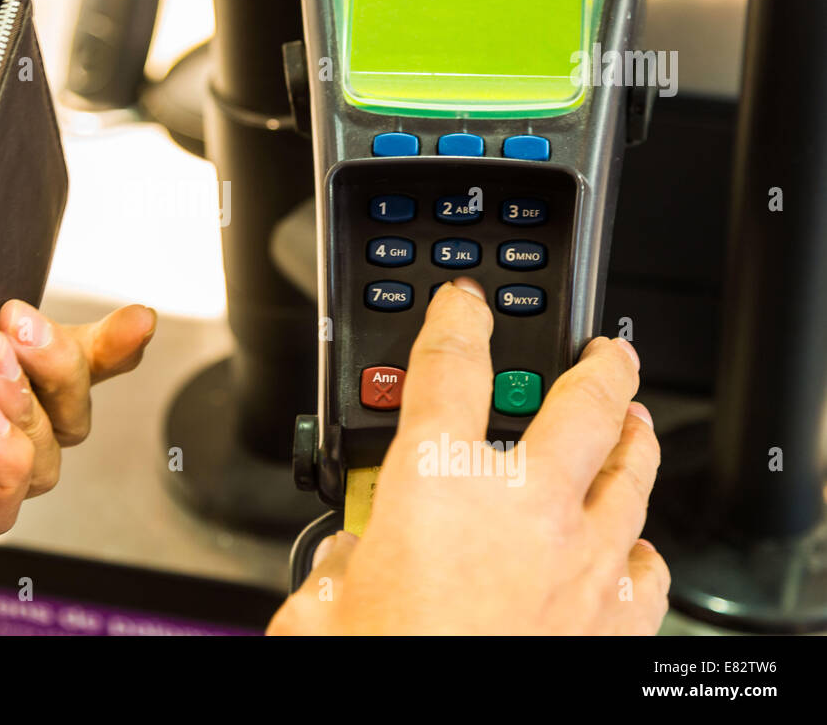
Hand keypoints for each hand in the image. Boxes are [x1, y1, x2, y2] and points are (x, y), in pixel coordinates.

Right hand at [269, 276, 666, 634]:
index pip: (450, 369)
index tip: (462, 305)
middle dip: (599, 366)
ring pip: (632, 475)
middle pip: (581, 406)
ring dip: (634, 440)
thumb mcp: (317, 609)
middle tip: (606, 349)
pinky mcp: (612, 621)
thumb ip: (333, 565)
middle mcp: (524, 508)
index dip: (456, 320)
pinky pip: (650, 565)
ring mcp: (581, 562)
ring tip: (634, 421)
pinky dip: (644, 545)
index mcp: (439, 485)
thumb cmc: (383, 662)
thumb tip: (342, 562)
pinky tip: (636, 543)